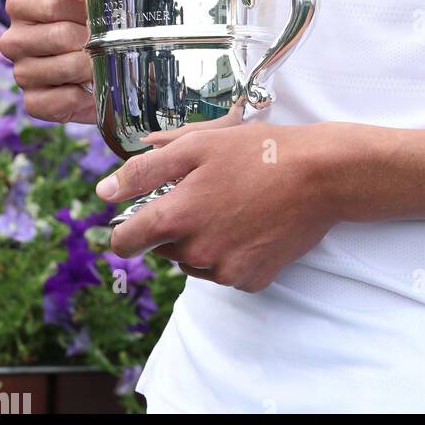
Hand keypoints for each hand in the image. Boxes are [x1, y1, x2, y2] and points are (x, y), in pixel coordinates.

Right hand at [0, 0, 96, 123]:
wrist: (113, 57)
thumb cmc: (99, 12)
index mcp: (22, 4)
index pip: (53, 2)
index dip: (82, 8)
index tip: (98, 12)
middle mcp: (13, 38)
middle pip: (58, 37)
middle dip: (90, 40)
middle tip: (106, 40)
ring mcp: (20, 72)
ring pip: (58, 69)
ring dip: (88, 67)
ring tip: (101, 62)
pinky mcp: (33, 102)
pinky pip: (52, 102)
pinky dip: (78, 98)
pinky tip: (89, 88)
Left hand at [100, 115, 360, 292]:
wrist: (321, 175)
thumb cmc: (258, 152)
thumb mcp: (198, 145)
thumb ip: (144, 170)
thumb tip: (104, 193)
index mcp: (176, 217)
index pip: (125, 242)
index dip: (127, 227)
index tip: (142, 214)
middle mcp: (196, 252)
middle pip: (163, 249)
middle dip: (175, 224)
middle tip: (207, 192)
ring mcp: (225, 270)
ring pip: (195, 260)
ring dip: (203, 239)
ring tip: (234, 204)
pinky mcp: (253, 279)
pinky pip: (226, 271)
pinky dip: (232, 252)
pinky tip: (252, 224)